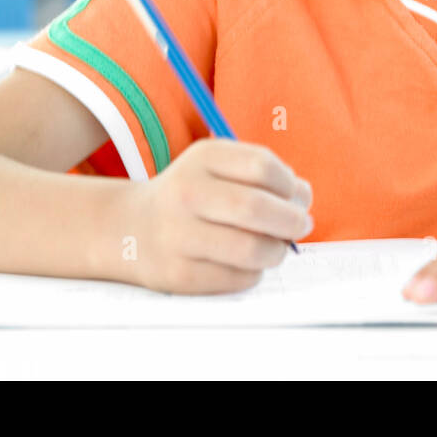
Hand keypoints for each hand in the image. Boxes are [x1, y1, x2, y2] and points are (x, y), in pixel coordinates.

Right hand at [113, 138, 313, 293]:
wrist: (133, 229)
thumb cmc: (193, 195)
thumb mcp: (218, 167)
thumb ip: (263, 175)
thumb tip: (303, 198)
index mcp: (202, 158)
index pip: (262, 166)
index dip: (290, 184)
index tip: (298, 195)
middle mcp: (186, 193)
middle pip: (256, 208)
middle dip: (292, 220)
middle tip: (303, 225)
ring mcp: (179, 235)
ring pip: (250, 249)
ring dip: (277, 250)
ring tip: (278, 247)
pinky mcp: (179, 274)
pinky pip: (236, 278)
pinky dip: (255, 272)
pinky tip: (250, 264)